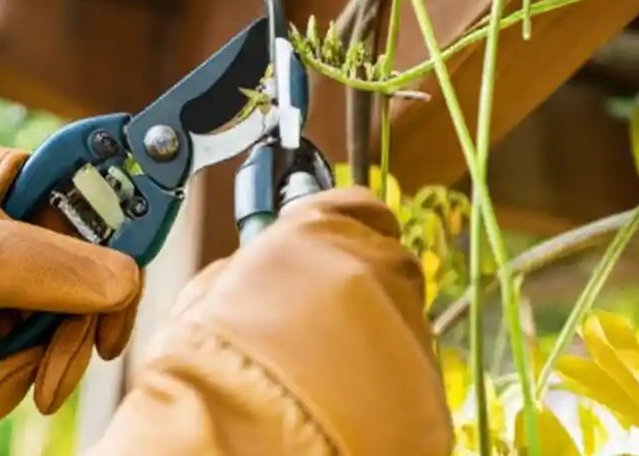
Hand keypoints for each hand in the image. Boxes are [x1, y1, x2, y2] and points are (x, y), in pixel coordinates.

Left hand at [0, 144, 141, 433]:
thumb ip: (62, 268)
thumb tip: (128, 283)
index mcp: (16, 177)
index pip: (100, 219)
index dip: (113, 278)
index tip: (106, 338)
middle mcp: (7, 215)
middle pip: (72, 287)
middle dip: (46, 348)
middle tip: (38, 393)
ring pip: (37, 325)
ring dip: (8, 370)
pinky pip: (3, 344)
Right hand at [91, 187, 452, 455]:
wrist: (248, 448)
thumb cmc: (210, 374)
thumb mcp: (207, 300)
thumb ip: (247, 273)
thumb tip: (252, 277)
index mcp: (319, 235)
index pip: (356, 206)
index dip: (342, 227)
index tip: (329, 245)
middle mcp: (377, 270)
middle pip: (386, 263)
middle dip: (360, 286)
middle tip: (319, 325)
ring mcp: (411, 329)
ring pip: (402, 322)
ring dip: (375, 339)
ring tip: (327, 380)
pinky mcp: (431, 391)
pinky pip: (412, 377)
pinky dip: (389, 389)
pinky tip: (346, 411)